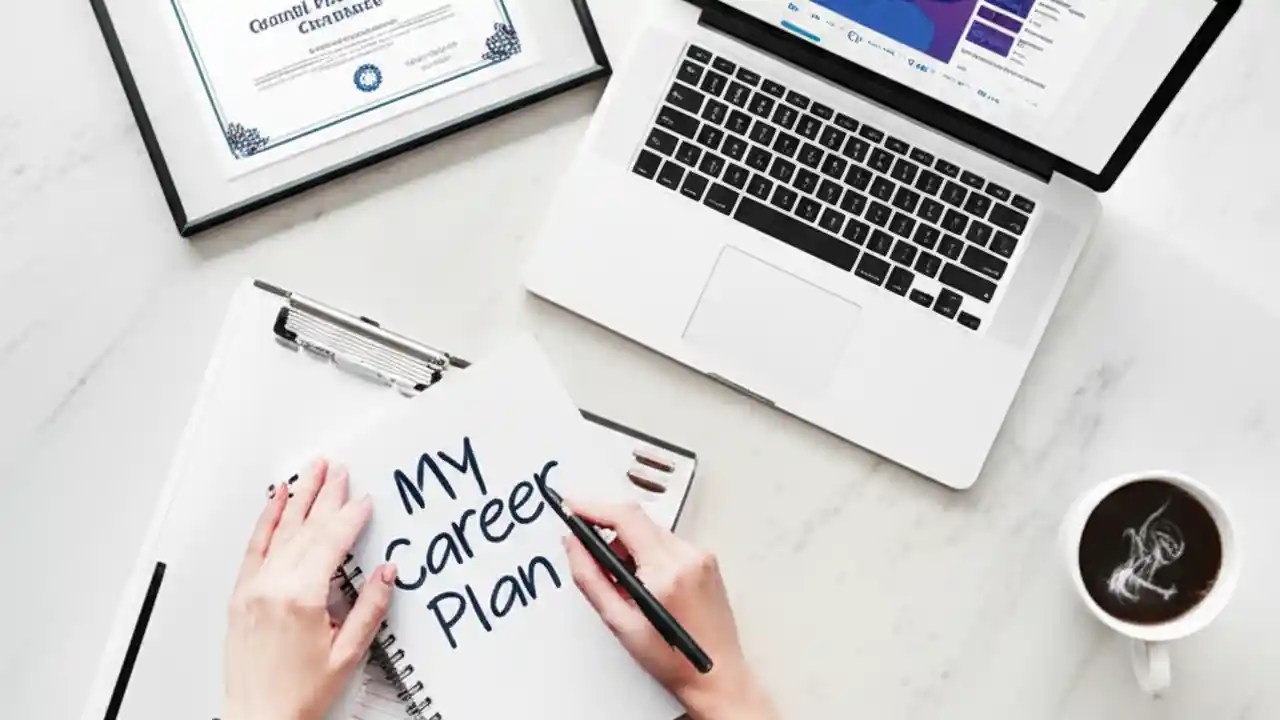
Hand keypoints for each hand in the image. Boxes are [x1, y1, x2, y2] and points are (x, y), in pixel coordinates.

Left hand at [225, 459, 396, 719]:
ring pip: (280, 531)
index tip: (364, 500)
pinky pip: (255, 547)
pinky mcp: (241, 595)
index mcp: (301, 599)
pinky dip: (267, 519)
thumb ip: (370, 608)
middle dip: (326, 496)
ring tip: (311, 471)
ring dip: (298, 497)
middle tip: (340, 471)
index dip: (350, 517)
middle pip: (306, 529)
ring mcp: (253, 589)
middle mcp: (272, 587)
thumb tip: (386, 573)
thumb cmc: (298, 695)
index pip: (331, 542)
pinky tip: (276, 500)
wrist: (257, 719)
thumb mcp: (348, 654)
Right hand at [563, 500, 777, 719]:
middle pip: (638, 521)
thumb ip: (591, 578)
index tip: (573, 508)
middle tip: (594, 558)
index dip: (593, 508)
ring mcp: (702, 556)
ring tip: (627, 585)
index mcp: (666, 571)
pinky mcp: (708, 560)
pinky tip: (648, 584)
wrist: (716, 675)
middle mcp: (689, 556)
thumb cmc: (673, 659)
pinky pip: (668, 543)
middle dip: (609, 533)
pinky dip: (650, 555)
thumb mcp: (620, 622)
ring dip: (631, 547)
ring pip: (652, 532)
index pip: (625, 518)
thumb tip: (574, 545)